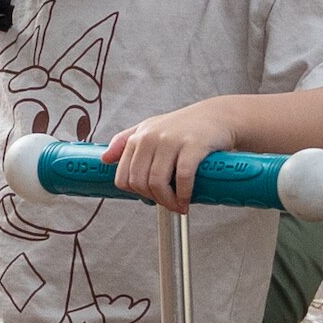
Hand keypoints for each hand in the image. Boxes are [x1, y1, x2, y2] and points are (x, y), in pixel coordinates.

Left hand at [96, 101, 246, 210]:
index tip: (150, 198)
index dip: (136, 193)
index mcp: (138, 137)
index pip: (123, 176)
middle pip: (139, 182)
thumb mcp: (150, 128)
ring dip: (168, 201)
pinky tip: (187, 200)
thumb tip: (104, 159)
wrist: (218, 116)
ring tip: (178, 206)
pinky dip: (184, 194)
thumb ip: (125, 141)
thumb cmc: (184, 126)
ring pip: (157, 182)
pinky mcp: (193, 145)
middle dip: (153, 199)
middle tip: (168, 204)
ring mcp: (171, 140)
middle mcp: (151, 137)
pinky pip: (182, 177)